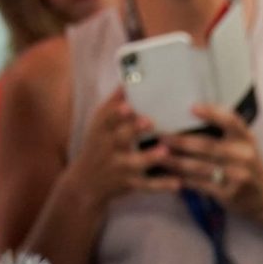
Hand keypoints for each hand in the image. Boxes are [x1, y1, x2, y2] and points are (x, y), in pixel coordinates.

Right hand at [69, 91, 178, 208]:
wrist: (85, 184)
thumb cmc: (98, 146)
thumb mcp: (99, 124)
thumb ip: (113, 103)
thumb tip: (127, 78)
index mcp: (103, 130)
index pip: (107, 119)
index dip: (117, 113)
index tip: (127, 106)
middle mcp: (109, 148)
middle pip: (120, 138)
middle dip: (133, 130)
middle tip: (149, 121)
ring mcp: (119, 167)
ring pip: (135, 163)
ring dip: (150, 158)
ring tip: (165, 151)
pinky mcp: (129, 183)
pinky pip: (146, 186)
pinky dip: (161, 185)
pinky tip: (178, 183)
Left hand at [161, 106, 262, 219]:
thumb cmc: (250, 166)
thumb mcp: (246, 145)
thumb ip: (227, 133)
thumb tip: (192, 116)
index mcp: (246, 139)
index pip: (231, 121)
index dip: (212, 113)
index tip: (192, 107)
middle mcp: (243, 156)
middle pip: (206, 145)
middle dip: (180, 142)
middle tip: (161, 137)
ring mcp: (236, 176)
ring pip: (198, 167)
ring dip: (175, 162)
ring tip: (158, 157)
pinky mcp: (228, 194)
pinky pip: (199, 184)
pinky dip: (182, 180)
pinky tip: (170, 175)